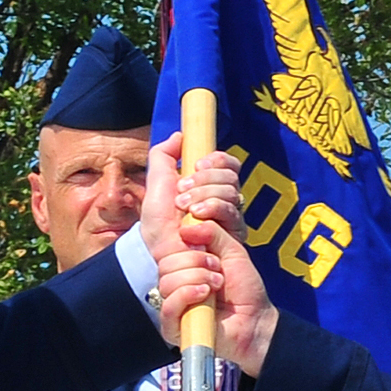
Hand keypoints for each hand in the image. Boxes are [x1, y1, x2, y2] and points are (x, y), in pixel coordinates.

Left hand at [141, 132, 245, 259]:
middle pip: (230, 174)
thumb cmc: (160, 229)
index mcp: (208, 186)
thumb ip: (163, 157)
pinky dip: (214, 208)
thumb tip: (179, 135)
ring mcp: (231, 216)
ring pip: (231, 189)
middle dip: (204, 180)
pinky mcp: (236, 233)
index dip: (216, 159)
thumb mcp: (155, 187)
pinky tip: (199, 216)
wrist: (166, 255)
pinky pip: (233, 210)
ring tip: (187, 209)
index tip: (197, 165)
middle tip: (183, 193)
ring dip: (205, 195)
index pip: (227, 163)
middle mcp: (223, 199)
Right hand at [154, 221, 278, 377]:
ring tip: (216, 285)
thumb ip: (213, 233)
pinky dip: (187, 295)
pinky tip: (205, 295)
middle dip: (195, 262)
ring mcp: (172, 306)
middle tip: (217, 270)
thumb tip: (186, 227)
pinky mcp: (173, 328)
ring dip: (196, 278)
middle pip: (164, 264)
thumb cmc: (244, 289)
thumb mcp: (232, 251)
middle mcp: (174, 285)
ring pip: (166, 282)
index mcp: (183, 267)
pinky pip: (168, 306)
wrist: (256, 320)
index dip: (188, 245)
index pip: (167, 249)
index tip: (212, 253)